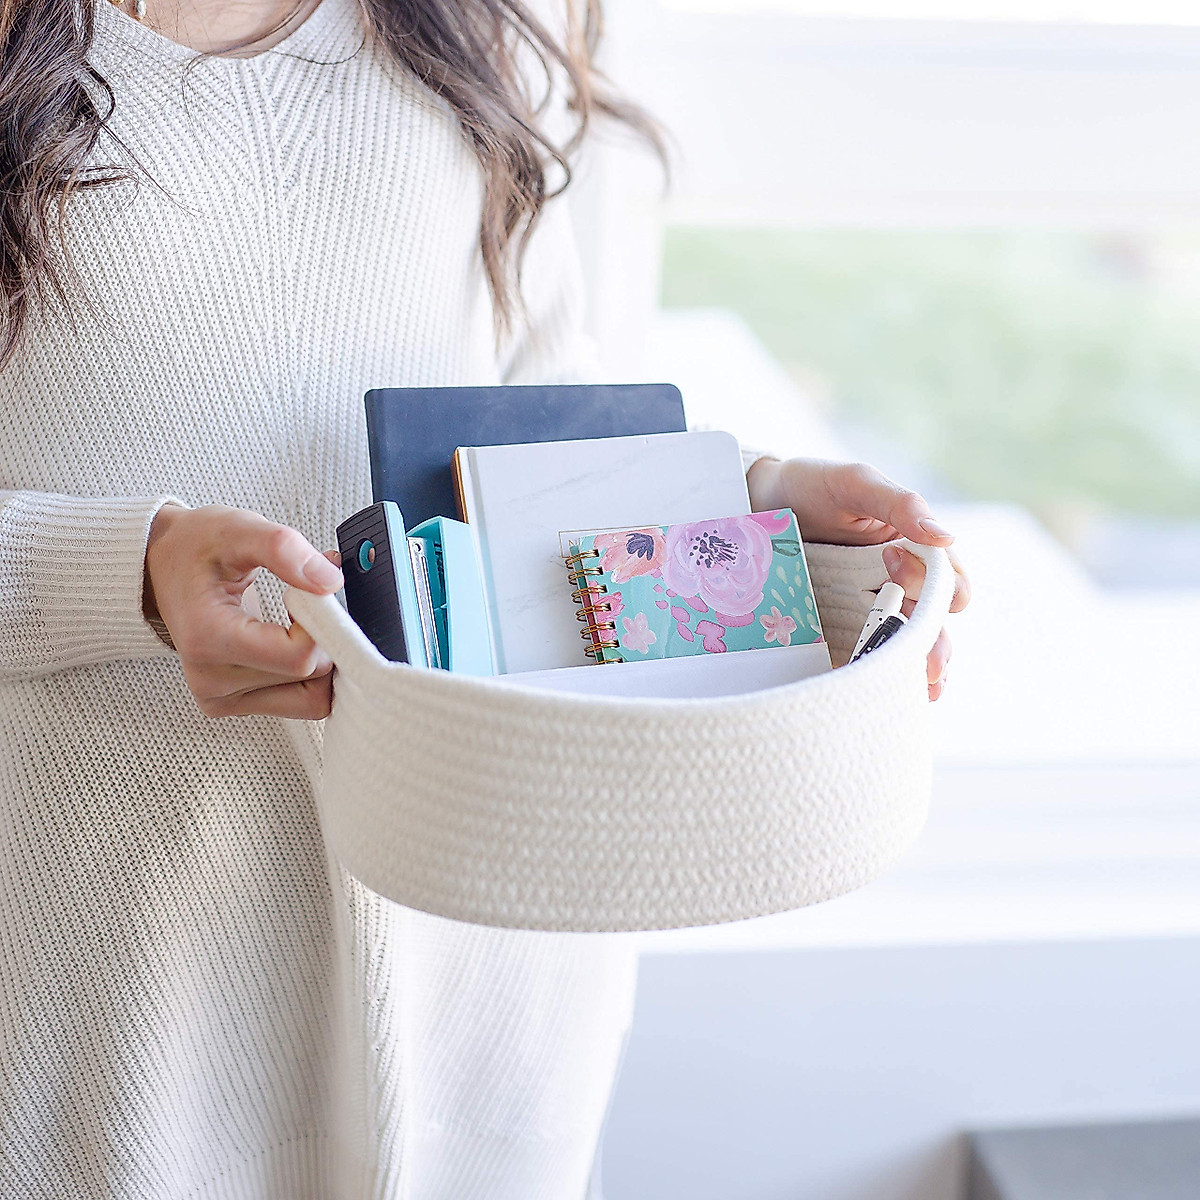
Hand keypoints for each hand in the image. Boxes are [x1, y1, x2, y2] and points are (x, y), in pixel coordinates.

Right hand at [143, 504, 343, 718]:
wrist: (163, 568)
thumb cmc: (197, 549)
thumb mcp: (237, 530)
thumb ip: (283, 549)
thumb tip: (330, 581)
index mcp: (208, 638)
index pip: (299, 656)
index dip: (323, 623)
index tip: (310, 593)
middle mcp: (211, 679)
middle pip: (310, 678)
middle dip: (324, 637)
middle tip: (305, 602)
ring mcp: (221, 697)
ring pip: (312, 699)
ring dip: (319, 659)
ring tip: (294, 623)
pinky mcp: (232, 704)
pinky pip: (298, 703)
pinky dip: (307, 673)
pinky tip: (288, 642)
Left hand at [747, 457, 969, 699]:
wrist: (755, 499)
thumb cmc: (812, 484)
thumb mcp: (856, 483)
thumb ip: (900, 504)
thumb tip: (947, 536)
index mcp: (912, 548)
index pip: (946, 577)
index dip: (942, 588)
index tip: (899, 571)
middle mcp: (894, 582)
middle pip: (928, 621)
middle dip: (936, 645)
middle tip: (932, 666)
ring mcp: (864, 607)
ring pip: (900, 644)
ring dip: (913, 669)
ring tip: (921, 691)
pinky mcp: (834, 625)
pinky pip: (857, 653)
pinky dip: (867, 674)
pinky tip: (870, 692)